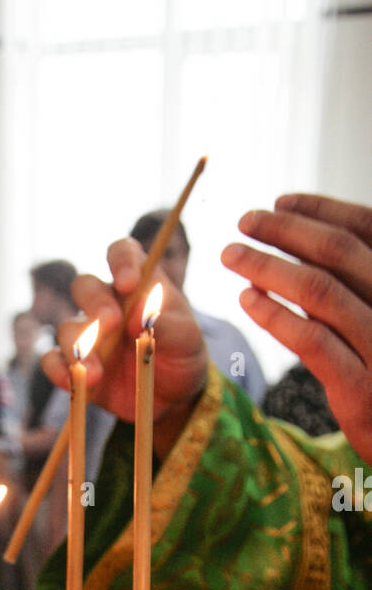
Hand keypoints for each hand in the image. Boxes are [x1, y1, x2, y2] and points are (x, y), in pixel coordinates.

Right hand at [40, 239, 208, 445]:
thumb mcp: (186, 340)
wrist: (173, 398)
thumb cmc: (181, 356)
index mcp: (137, 285)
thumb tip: (139, 311)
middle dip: (95, 303)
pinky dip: (59, 370)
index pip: (122, 254)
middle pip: (85, 287)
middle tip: (111, 323)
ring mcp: (88, 335)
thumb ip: (167, 323)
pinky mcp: (76, 366)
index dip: (121, 261)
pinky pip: (54, 361)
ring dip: (78, 347)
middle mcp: (107, 304)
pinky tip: (74, 381)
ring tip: (97, 372)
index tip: (128, 282)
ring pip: (67, 328)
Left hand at [221, 195, 371, 461]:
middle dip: (287, 230)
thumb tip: (308, 245)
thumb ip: (355, 287)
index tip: (281, 201)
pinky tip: (246, 299)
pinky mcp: (362, 387)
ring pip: (321, 290)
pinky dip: (275, 315)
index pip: (366, 229)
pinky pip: (312, 340)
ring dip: (268, 266)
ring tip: (231, 254)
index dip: (323, 210)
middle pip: (340, 252)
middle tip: (245, 220)